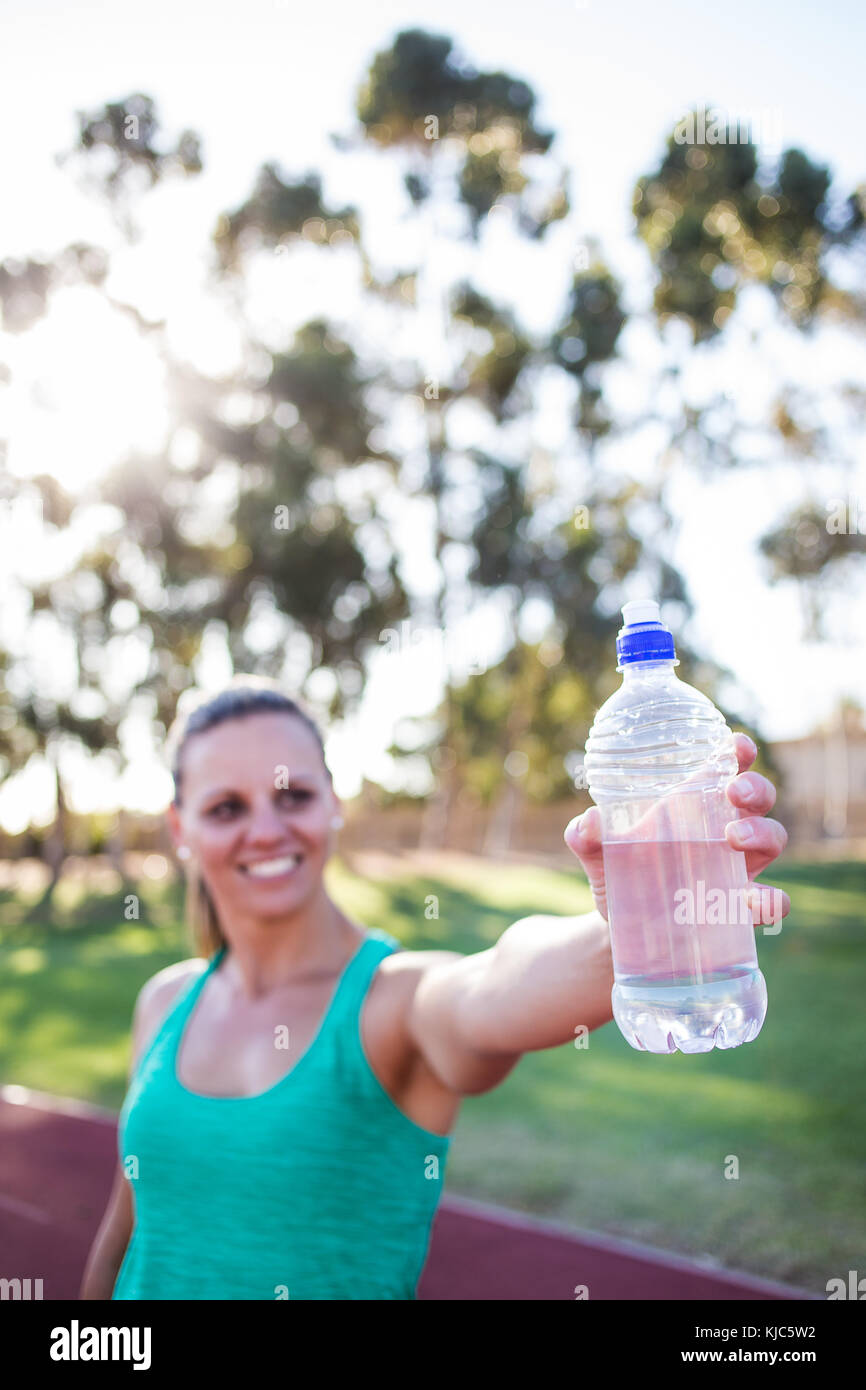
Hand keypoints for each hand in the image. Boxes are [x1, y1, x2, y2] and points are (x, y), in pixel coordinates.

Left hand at [564, 732, 790, 927]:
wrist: (620, 929)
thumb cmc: (616, 874)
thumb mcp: (597, 853)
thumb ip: (586, 835)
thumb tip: (590, 821)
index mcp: (693, 806)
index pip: (726, 768)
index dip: (739, 752)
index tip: (737, 746)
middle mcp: (723, 830)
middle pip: (759, 798)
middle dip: (755, 788)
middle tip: (734, 792)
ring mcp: (737, 867)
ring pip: (773, 839)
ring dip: (762, 832)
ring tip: (733, 836)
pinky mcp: (740, 907)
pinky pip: (774, 901)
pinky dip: (772, 900)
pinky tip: (753, 900)